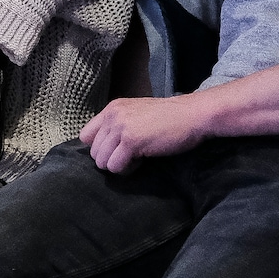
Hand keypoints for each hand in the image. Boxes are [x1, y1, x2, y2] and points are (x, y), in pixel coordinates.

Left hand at [78, 94, 212, 172]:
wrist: (193, 115)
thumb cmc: (170, 118)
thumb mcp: (137, 114)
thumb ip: (118, 125)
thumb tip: (103, 148)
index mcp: (112, 108)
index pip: (85, 135)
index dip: (100, 148)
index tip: (117, 150)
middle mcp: (112, 115)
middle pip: (94, 152)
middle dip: (111, 159)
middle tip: (132, 156)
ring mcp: (120, 128)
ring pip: (102, 162)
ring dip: (119, 166)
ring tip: (138, 158)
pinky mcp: (131, 141)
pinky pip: (116, 167)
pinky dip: (128, 169)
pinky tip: (142, 160)